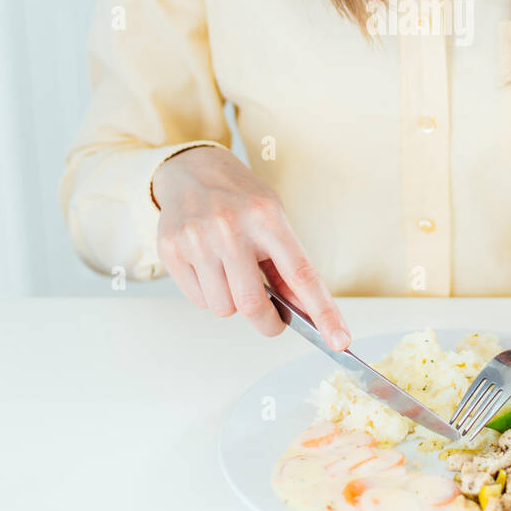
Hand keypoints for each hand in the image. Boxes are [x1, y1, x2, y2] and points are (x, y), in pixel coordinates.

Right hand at [152, 146, 350, 348]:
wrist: (192, 169)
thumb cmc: (241, 199)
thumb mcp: (273, 219)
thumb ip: (287, 264)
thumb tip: (305, 310)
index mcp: (266, 217)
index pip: (301, 273)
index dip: (323, 311)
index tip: (339, 340)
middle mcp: (230, 227)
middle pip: (252, 305)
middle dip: (268, 323)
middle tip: (273, 320)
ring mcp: (197, 239)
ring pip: (223, 308)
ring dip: (234, 303)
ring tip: (233, 275)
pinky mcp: (171, 250)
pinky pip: (199, 300)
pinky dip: (210, 295)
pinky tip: (210, 268)